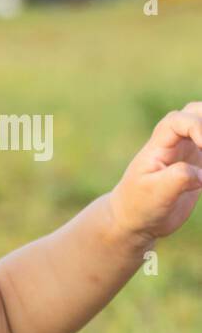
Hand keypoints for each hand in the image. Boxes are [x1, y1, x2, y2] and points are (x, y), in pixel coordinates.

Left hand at [107, 102, 201, 244]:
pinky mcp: (199, 163)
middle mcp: (174, 142)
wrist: (136, 220)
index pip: (178, 120)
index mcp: (158, 145)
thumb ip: (178, 178)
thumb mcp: (154, 193)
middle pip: (196, 111)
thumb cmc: (138, 205)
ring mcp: (188, 150)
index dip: (197, 127)